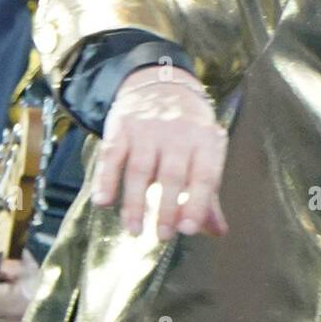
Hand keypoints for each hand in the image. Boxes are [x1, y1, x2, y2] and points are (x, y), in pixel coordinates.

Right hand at [93, 66, 229, 240]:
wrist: (161, 85)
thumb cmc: (189, 132)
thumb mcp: (205, 153)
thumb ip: (209, 194)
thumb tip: (218, 232)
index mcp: (207, 140)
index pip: (205, 176)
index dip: (197, 204)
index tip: (188, 229)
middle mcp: (179, 132)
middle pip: (172, 175)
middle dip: (167, 209)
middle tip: (162, 236)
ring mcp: (148, 128)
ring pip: (140, 169)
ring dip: (135, 203)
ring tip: (134, 230)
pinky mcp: (121, 126)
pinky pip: (112, 155)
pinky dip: (106, 179)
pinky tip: (103, 202)